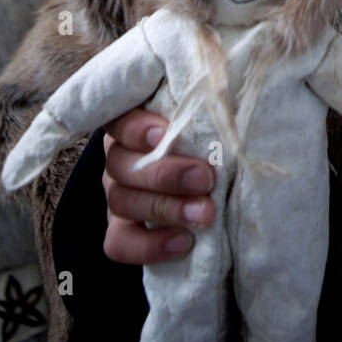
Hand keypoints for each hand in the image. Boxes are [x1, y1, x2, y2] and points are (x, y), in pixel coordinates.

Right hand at [101, 109, 215, 263]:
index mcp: (134, 124)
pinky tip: (184, 242)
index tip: (166, 132)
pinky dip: (149, 245)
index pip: (119, 121)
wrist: (215, 182)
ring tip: (205, 213)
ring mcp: (120, 195)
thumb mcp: (209, 115)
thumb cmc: (213, 136)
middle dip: (164, 174)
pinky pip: (119, 243)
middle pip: (120, 164)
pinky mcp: (123, 231)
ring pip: (122, 202)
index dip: (136, 128)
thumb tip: (222, 96)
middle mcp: (120, 158)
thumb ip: (207, 106)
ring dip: (166, 209)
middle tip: (205, 179)